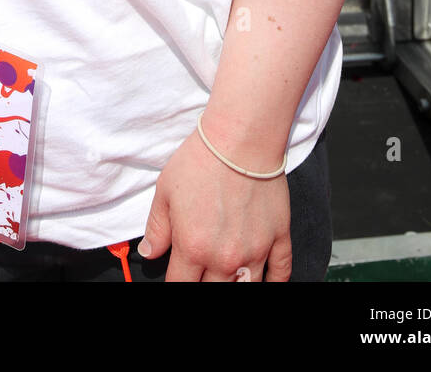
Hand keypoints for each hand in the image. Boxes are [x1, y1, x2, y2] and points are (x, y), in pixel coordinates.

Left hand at [138, 130, 292, 281]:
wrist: (241, 138)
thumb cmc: (203, 159)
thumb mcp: (165, 191)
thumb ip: (157, 227)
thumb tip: (149, 252)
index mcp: (193, 247)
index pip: (180, 285)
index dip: (175, 283)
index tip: (177, 276)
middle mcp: (224, 257)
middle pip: (213, 292)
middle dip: (204, 284)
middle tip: (202, 271)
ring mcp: (255, 250)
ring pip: (247, 288)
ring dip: (236, 284)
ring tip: (228, 274)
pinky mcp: (279, 237)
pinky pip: (281, 273)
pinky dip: (274, 282)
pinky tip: (264, 279)